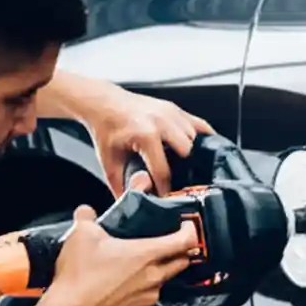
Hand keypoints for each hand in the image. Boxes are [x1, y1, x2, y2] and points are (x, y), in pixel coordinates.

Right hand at [43, 196, 198, 305]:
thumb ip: (87, 218)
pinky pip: (147, 300)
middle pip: (181, 262)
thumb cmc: (78, 278)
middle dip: (179, 253)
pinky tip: (122, 287)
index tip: (187, 227)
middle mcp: (153, 277)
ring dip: (155, 274)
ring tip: (134, 268)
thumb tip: (86, 213)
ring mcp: (148, 298)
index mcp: (147, 255)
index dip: (190, 230)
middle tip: (168, 246)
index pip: (185, 240)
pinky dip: (141, 292)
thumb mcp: (81, 235)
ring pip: (162, 282)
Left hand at [84, 84, 214, 196]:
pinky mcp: (176, 109)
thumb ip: (119, 184)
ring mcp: (171, 113)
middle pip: (187, 151)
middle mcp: (161, 122)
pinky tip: (200, 146)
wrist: (103, 102)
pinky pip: (200, 124)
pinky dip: (202, 136)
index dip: (164, 186)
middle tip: (173, 173)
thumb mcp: (108, 160)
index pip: (163, 169)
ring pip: (194, 138)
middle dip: (181, 165)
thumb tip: (129, 203)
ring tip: (179, 159)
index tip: (164, 194)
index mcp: (145, 135)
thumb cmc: (106, 129)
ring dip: (189, 150)